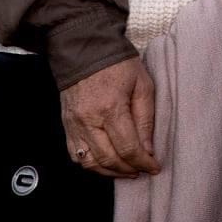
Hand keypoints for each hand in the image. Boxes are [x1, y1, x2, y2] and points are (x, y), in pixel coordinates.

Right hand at [60, 55, 159, 177]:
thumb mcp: (143, 84)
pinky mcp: (66, 126)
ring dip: (110, 172)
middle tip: (142, 169)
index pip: (128, 148)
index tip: (155, 167)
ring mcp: (74, 125)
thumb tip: (148, 149)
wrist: (85, 50)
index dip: (143, 162)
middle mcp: (89, 121)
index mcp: (111, 108)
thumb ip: (146, 119)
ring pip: (90, 163)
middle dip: (128, 170)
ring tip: (127, 170)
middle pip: (108, 159)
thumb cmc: (118, 64)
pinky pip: (76, 156)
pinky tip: (106, 163)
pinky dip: (92, 165)